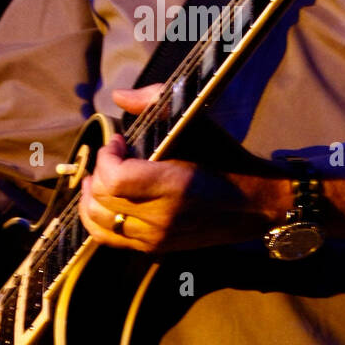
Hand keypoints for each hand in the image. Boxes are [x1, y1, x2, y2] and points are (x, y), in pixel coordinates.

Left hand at [78, 85, 278, 251]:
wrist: (254, 203)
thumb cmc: (225, 158)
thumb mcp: (196, 123)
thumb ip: (156, 101)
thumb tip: (118, 96)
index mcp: (174, 185)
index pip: (114, 177)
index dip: (107, 156)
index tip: (119, 140)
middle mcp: (161, 218)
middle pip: (103, 198)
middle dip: (98, 172)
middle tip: (111, 156)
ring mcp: (156, 238)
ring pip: (99, 222)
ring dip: (90, 197)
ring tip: (97, 179)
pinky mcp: (154, 248)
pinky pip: (109, 240)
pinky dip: (96, 220)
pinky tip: (102, 202)